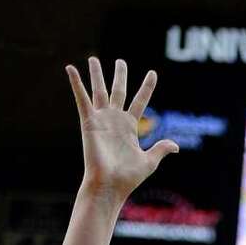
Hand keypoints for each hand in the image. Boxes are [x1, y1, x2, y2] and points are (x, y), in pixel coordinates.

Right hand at [67, 58, 176, 202]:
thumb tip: (175, 146)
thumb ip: (160, 149)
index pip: (140, 101)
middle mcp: (115, 120)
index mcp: (130, 126)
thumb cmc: (128, 178)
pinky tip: (70, 68)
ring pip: (99, 90)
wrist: (109, 185)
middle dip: (120, 75)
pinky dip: (75, 83)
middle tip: (121, 61)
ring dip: (96, 74)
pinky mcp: (89, 122)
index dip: (147, 87)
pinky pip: (81, 98)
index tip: (153, 73)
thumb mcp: (149, 162)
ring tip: (93, 58)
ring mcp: (101, 119)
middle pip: (118, 91)